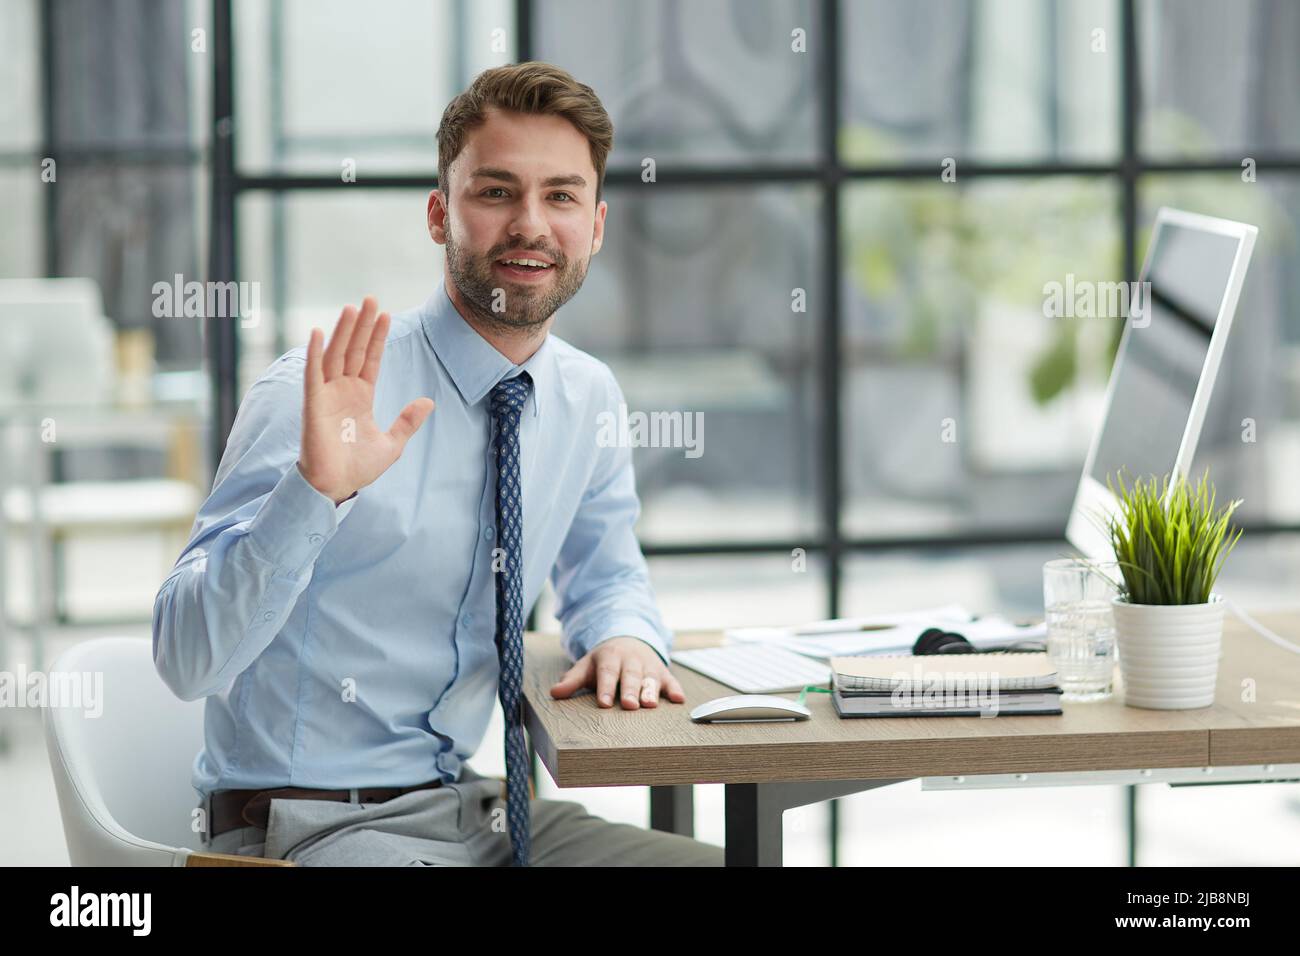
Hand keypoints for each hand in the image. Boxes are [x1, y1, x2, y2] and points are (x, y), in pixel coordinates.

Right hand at [298, 296, 434, 504]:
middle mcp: (343, 390)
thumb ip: (407, 421)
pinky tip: (319, 333)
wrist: (336, 487)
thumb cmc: (359, 467)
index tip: (385, 314)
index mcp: (361, 396)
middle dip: (362, 325)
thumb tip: (428, 401)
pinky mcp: (313, 405)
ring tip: (352, 308)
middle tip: (370, 298)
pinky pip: (313, 375)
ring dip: (343, 332)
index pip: (371, 359)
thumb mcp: (392, 443)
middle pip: (354, 350)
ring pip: (335, 356)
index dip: (377, 337)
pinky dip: (315, 354)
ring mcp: (327, 395)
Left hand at [550, 636, 685, 709]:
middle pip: (631, 676)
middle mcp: (631, 660)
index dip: (605, 688)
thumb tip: (554, 694)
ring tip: (651, 704)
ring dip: (651, 690)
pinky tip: (678, 699)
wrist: (628, 639)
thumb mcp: (587, 666)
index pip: (607, 673)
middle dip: (630, 690)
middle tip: (630, 705)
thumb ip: (572, 681)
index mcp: (610, 657)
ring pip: (650, 678)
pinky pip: (671, 680)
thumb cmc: (605, 660)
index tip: (603, 702)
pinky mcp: (663, 672)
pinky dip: (675, 689)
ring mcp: (648, 666)